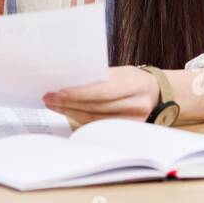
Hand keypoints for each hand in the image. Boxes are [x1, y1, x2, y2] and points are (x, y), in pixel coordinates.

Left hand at [42, 66, 159, 127]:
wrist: (154, 93)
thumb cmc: (131, 79)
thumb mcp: (119, 72)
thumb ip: (98, 77)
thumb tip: (67, 81)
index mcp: (133, 84)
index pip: (102, 91)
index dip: (79, 93)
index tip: (59, 91)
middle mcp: (136, 104)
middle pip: (96, 107)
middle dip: (69, 103)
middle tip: (50, 97)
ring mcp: (133, 120)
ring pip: (94, 119)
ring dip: (70, 111)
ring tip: (54, 104)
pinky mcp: (126, 130)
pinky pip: (98, 126)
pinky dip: (80, 119)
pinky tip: (68, 112)